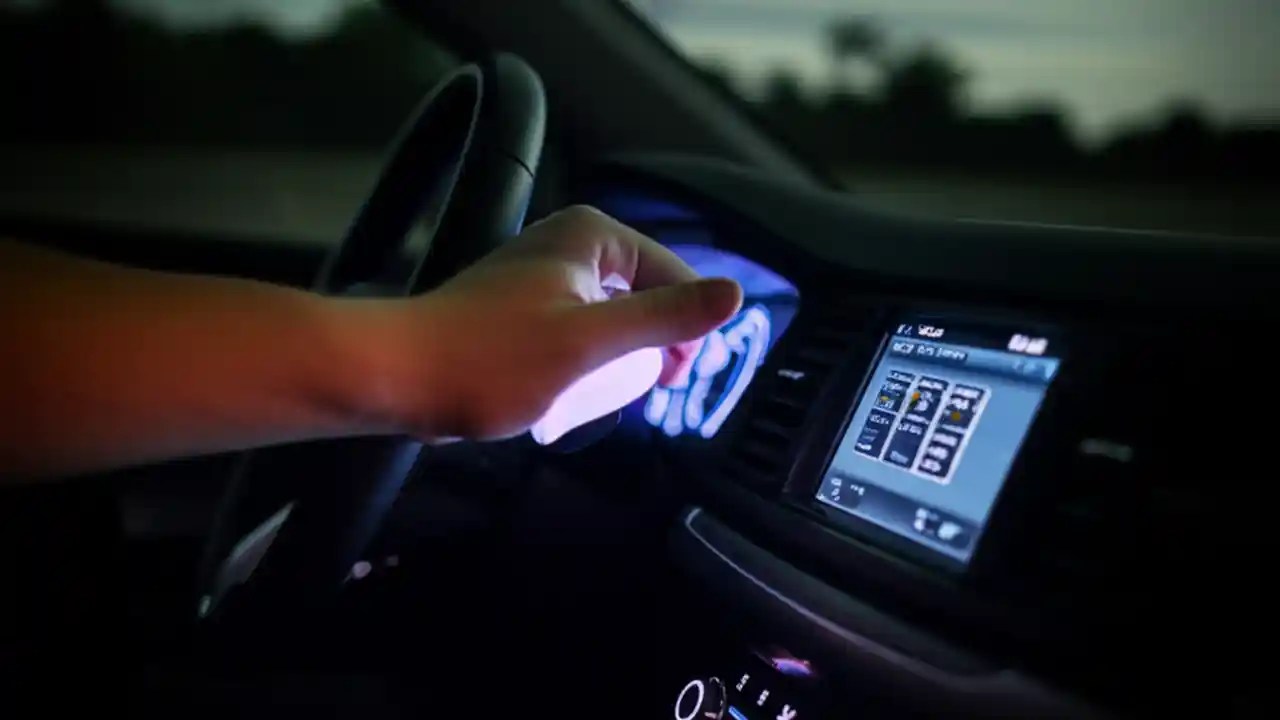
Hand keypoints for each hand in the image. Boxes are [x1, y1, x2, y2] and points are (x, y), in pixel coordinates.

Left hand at [396, 206, 742, 440]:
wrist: (399, 376)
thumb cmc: (492, 361)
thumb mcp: (593, 343)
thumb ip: (665, 318)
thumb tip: (733, 295)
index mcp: (592, 235)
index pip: (675, 275)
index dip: (684, 330)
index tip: (668, 380)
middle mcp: (570, 243)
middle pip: (645, 295)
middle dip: (649, 346)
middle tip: (636, 391)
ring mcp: (544, 274)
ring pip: (613, 318)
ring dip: (617, 360)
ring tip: (596, 394)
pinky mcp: (523, 308)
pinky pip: (580, 331)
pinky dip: (586, 362)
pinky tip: (569, 392)